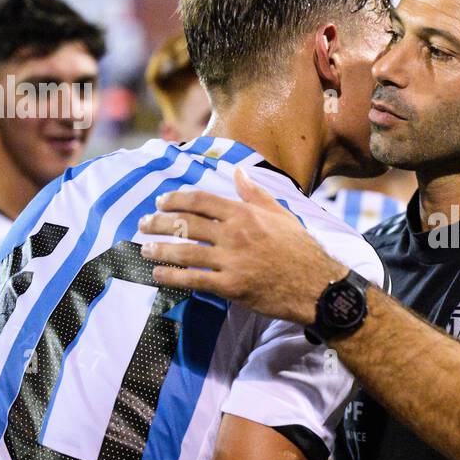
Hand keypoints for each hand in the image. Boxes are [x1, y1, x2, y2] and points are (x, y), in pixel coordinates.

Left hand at [138, 167, 347, 324]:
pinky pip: (194, 279)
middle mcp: (234, 234)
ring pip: (184, 251)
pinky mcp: (231, 286)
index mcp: (244, 214)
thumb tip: (239, 172)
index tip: (161, 201)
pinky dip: (172, 276)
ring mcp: (231, 260)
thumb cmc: (300, 249)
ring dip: (159, 249)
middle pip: (186, 224)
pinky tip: (158, 274)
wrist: (316, 285)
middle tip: (144, 224)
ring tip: (144, 249)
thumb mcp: (281, 214)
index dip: (176, 199)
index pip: (201, 201)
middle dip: (159, 222)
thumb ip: (255, 193)